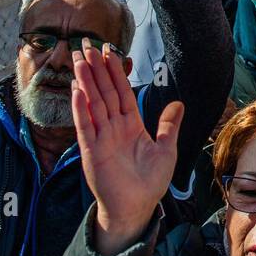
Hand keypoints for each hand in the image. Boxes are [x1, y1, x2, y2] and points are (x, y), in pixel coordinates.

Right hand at [71, 40, 181, 255]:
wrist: (136, 209)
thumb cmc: (150, 183)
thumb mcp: (166, 150)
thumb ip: (169, 125)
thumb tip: (178, 103)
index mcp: (130, 125)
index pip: (121, 92)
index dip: (114, 72)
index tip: (107, 52)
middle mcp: (113, 128)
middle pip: (103, 93)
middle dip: (95, 69)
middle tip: (86, 46)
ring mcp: (101, 139)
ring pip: (92, 104)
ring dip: (86, 82)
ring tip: (78, 60)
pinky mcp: (92, 152)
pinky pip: (85, 127)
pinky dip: (81, 109)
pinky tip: (77, 90)